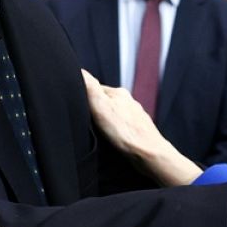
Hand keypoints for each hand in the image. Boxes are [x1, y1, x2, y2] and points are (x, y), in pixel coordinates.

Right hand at [83, 70, 201, 187]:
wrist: (149, 155)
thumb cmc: (125, 133)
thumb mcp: (100, 106)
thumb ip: (90, 87)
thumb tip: (80, 71)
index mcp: (118, 93)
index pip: (95, 87)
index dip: (83, 95)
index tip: (77, 104)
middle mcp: (128, 102)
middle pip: (105, 101)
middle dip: (95, 108)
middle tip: (86, 120)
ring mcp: (134, 116)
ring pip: (114, 114)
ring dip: (105, 120)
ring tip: (98, 131)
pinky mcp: (137, 130)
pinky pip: (121, 127)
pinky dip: (114, 131)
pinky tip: (112, 138)